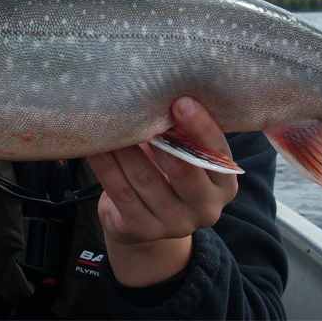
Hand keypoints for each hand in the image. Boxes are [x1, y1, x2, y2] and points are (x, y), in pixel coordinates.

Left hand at [87, 97, 237, 286]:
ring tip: (113, 123)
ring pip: (146, 179)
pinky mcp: (142, 230)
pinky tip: (97, 148)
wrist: (149, 222)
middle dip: (163, 139)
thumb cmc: (171, 172)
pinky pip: (121, 193)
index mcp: (224, 185)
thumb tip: (168, 90)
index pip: (217, 154)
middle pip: (184, 171)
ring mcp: (175, 224)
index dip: (201, 127)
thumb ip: (186, 134)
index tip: (182, 101)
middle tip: (143, 109)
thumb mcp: (188, 156)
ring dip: (126, 149)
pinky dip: (106, 167)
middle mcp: (206, 209)